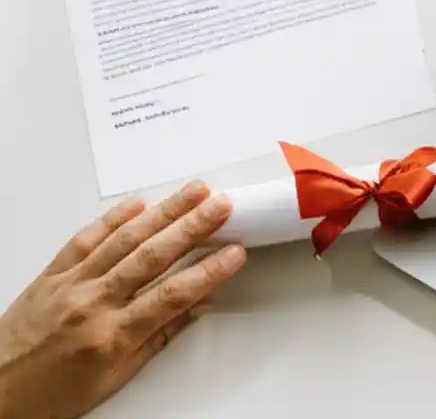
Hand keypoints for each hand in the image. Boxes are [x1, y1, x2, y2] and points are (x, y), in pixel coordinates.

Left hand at [0, 180, 246, 418]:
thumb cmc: (50, 394)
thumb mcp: (115, 377)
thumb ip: (159, 336)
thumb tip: (197, 308)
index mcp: (111, 336)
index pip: (172, 295)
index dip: (208, 272)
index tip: (234, 253)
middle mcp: (90, 304)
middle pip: (152, 257)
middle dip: (192, 227)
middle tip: (222, 206)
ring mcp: (69, 284)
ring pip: (124, 239)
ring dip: (163, 211)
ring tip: (193, 193)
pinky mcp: (51, 273)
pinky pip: (85, 238)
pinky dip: (113, 218)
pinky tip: (139, 204)